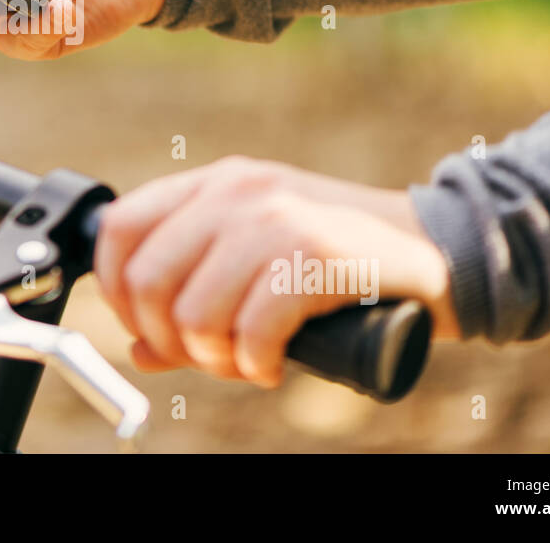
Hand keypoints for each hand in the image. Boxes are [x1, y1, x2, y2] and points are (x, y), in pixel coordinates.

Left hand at [93, 157, 459, 385]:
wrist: (432, 246)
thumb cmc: (334, 260)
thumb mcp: (253, 260)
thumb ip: (191, 294)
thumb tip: (136, 350)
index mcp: (212, 184)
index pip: (119, 228)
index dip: (116, 291)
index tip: (145, 328)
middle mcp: (235, 191)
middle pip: (146, 280)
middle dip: (166, 339)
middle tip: (204, 358)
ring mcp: (274, 218)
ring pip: (194, 314)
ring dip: (214, 360)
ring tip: (244, 363)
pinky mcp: (314, 254)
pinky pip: (252, 331)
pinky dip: (256, 365)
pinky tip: (274, 364)